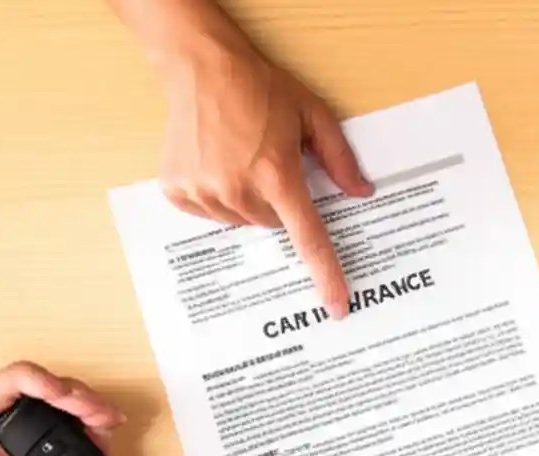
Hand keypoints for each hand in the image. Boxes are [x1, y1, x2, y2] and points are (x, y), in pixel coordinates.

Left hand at [0, 362, 125, 455]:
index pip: (2, 392)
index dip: (25, 378)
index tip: (51, 390)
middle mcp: (25, 438)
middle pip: (43, 389)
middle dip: (65, 387)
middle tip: (80, 405)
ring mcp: (60, 445)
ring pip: (73, 399)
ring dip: (88, 399)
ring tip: (100, 416)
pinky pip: (99, 423)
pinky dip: (106, 413)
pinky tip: (111, 420)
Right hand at [158, 43, 372, 317]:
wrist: (201, 66)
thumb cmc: (260, 87)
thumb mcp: (313, 115)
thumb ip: (339, 159)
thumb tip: (360, 193)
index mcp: (277, 175)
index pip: (308, 239)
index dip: (326, 275)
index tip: (337, 306)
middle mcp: (239, 190)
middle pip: (273, 225)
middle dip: (278, 201)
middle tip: (268, 162)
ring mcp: (204, 193)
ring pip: (242, 221)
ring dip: (247, 198)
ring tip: (239, 156)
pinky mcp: (178, 191)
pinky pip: (211, 214)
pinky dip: (218, 195)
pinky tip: (216, 162)